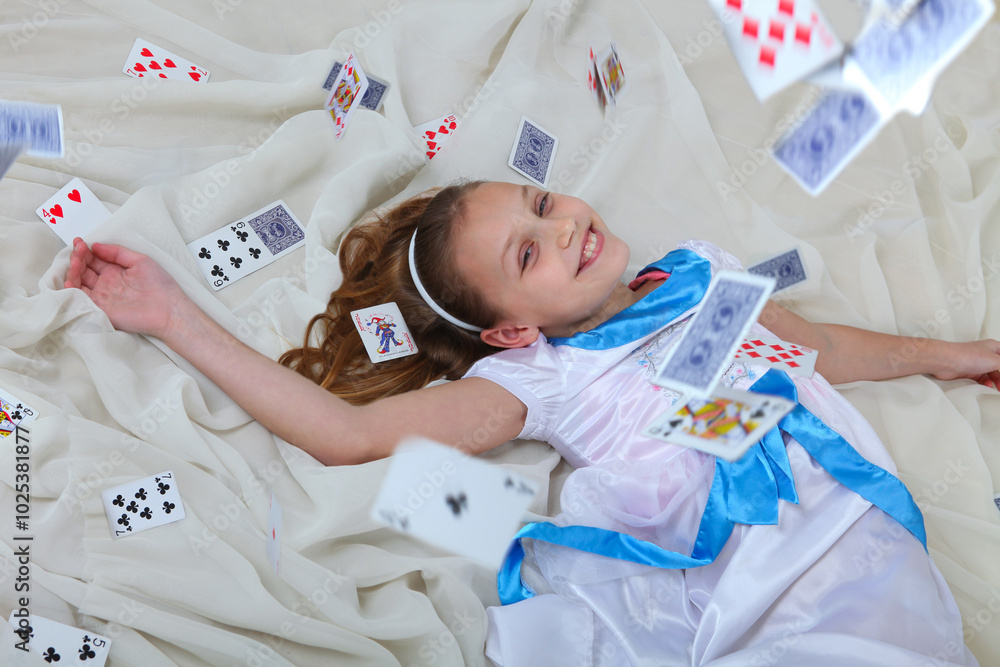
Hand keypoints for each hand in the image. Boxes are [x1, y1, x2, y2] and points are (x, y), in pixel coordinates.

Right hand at [63, 238, 186, 338]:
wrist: (169, 309)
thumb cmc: (160, 285)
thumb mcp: (140, 261)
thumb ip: (118, 253)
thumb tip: (95, 245)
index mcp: (114, 272)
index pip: (93, 259)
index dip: (84, 250)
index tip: (80, 241)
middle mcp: (105, 284)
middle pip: (83, 269)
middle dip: (77, 258)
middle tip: (78, 249)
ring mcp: (102, 297)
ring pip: (79, 282)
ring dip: (73, 270)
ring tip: (76, 260)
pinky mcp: (100, 309)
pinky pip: (81, 299)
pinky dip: (72, 290)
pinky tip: (71, 279)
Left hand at [930, 339, 999, 389]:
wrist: (946, 361)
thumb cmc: (968, 356)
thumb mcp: (995, 360)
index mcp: (993, 347)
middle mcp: (985, 353)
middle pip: (999, 366)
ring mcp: (976, 362)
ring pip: (991, 373)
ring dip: (996, 381)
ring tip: (998, 388)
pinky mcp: (968, 371)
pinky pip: (981, 378)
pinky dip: (986, 383)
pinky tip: (987, 386)